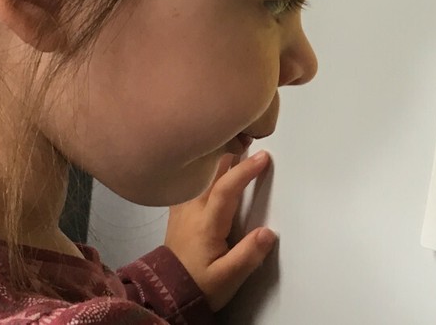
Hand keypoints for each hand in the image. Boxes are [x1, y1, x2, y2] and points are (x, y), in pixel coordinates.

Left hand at [165, 151, 276, 310]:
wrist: (167, 293)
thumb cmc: (199, 285)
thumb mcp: (227, 278)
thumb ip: (248, 255)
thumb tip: (268, 232)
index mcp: (206, 224)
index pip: (225, 188)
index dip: (244, 170)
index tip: (263, 157)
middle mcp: (192, 210)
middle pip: (210, 173)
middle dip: (231, 155)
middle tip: (251, 141)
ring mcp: (182, 209)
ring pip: (199, 175)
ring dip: (217, 160)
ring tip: (235, 148)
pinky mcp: (178, 212)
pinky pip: (190, 183)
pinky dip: (202, 171)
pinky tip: (209, 168)